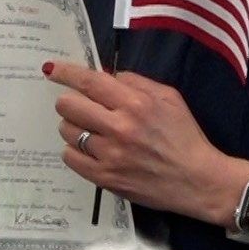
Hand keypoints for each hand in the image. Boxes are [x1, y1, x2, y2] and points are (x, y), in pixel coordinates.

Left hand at [44, 61, 241, 222]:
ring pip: (67, 131)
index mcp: (135, 103)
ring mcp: (110, 155)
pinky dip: (74, 150)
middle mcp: (119, 127)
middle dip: (70, 101)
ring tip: (90, 130)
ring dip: (73, 126)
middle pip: (69, 105)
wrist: (197, 180)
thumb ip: (136, 82)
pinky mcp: (104, 178)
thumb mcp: (169, 98)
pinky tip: (90, 149)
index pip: (90, 82)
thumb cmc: (184, 136)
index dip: (66, 73)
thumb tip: (105, 76)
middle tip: (80, 107)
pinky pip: (70, 157)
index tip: (51, 69)